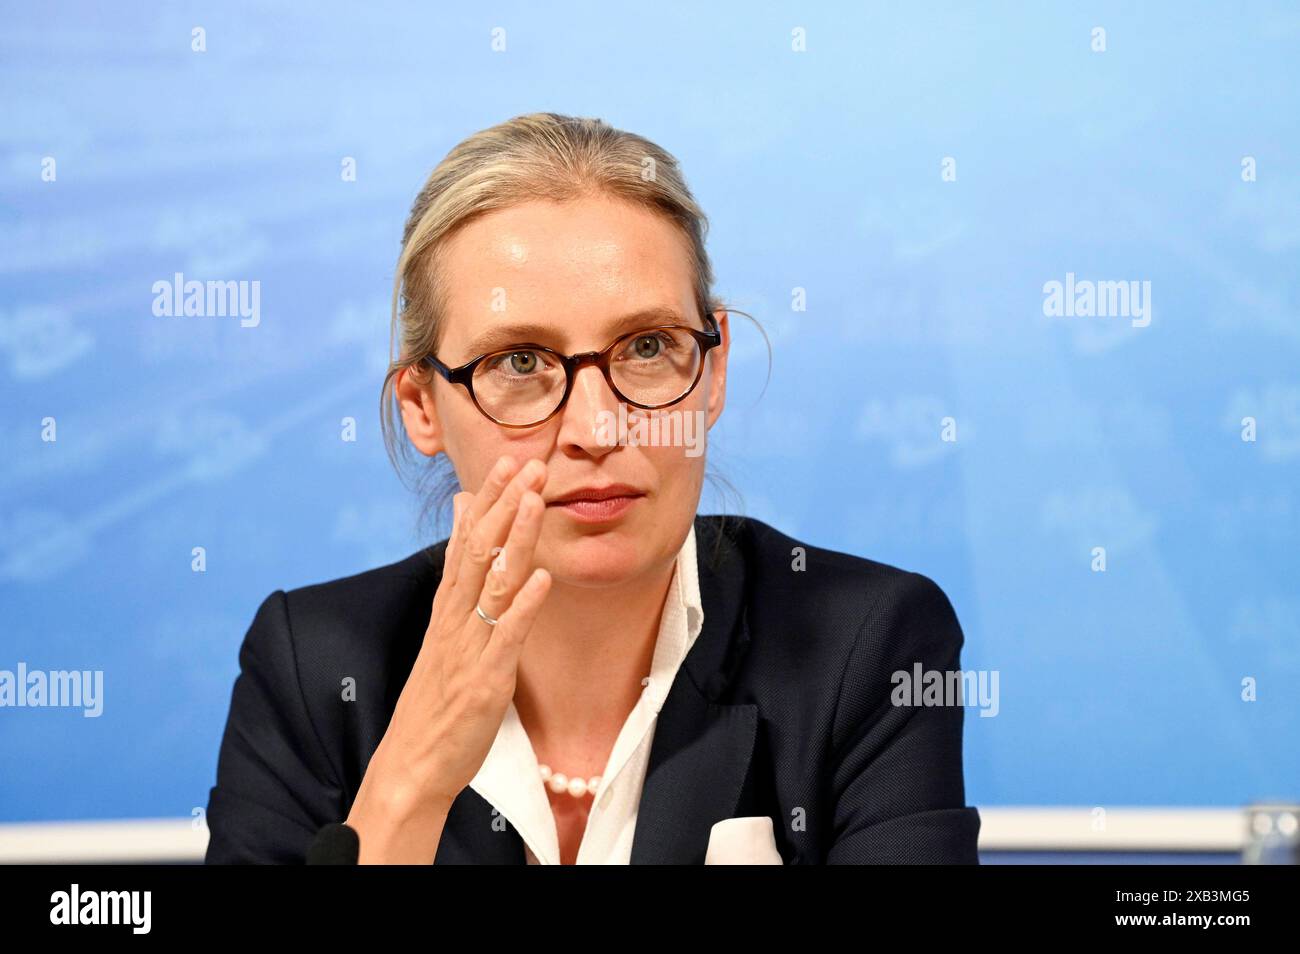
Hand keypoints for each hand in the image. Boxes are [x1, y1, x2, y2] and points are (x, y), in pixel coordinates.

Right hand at [346, 454, 551, 860]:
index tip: (508, 462)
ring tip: (535, 500)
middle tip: (528, 462)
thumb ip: (457, 588)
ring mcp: (469, 648)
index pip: (467, 543)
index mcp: (448, 611)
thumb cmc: (435, 703)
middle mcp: (455, 621)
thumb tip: (463, 542)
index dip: (488, 501)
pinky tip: (543, 578)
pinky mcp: (485, 681)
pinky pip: (507, 638)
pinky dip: (525, 607)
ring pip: (492, 583)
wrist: (411, 766)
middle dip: (504, 504)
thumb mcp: (445, 638)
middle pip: (479, 551)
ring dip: (514, 539)